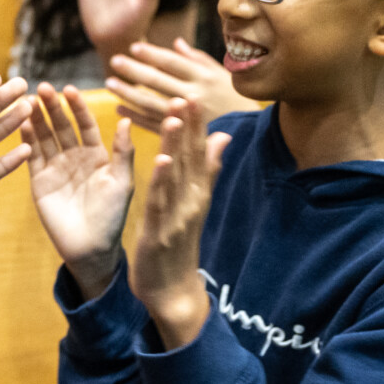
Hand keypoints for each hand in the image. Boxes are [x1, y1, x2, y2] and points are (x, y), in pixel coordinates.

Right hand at [24, 83, 135, 300]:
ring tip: (27, 101)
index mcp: (97, 155)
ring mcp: (55, 168)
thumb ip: (123, 152)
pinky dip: (26, 141)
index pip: (85, 124)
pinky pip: (32, 157)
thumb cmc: (112, 216)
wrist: (91, 248)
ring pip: (44, 137)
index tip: (69, 90)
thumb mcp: (122, 182)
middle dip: (52, 107)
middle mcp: (74, 157)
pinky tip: (21, 125)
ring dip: (35, 119)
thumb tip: (126, 120)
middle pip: (61, 126)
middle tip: (42, 88)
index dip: (77, 107)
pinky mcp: (39, 182)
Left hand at [107, 39, 258, 132]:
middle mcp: (195, 96)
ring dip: (129, 94)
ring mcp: (187, 118)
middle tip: (114, 61)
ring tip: (110, 84)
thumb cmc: (235, 99)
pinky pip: (155, 125)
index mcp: (205, 78)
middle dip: (135, 71)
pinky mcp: (182, 136)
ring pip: (152, 104)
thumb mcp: (221, 76)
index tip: (133, 47)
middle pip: (159, 82)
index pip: (174, 63)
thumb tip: (176, 42)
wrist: (252, 135)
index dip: (153, 55)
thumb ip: (197, 59)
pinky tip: (119, 109)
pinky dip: (136, 118)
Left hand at [130, 99, 229, 350]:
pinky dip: (162, 182)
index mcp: (197, 192)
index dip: (197, 124)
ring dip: (176, 146)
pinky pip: (161, 203)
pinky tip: (160, 161)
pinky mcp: (161, 232)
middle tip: (187, 93)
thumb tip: (223, 137)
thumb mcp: (196, 204)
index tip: (194, 93)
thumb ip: (209, 170)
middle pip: (191, 159)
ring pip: (176, 176)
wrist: (172, 291)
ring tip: (174, 116)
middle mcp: (192, 201)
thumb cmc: (180, 245)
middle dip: (189, 127)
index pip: (199, 153)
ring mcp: (178, 217)